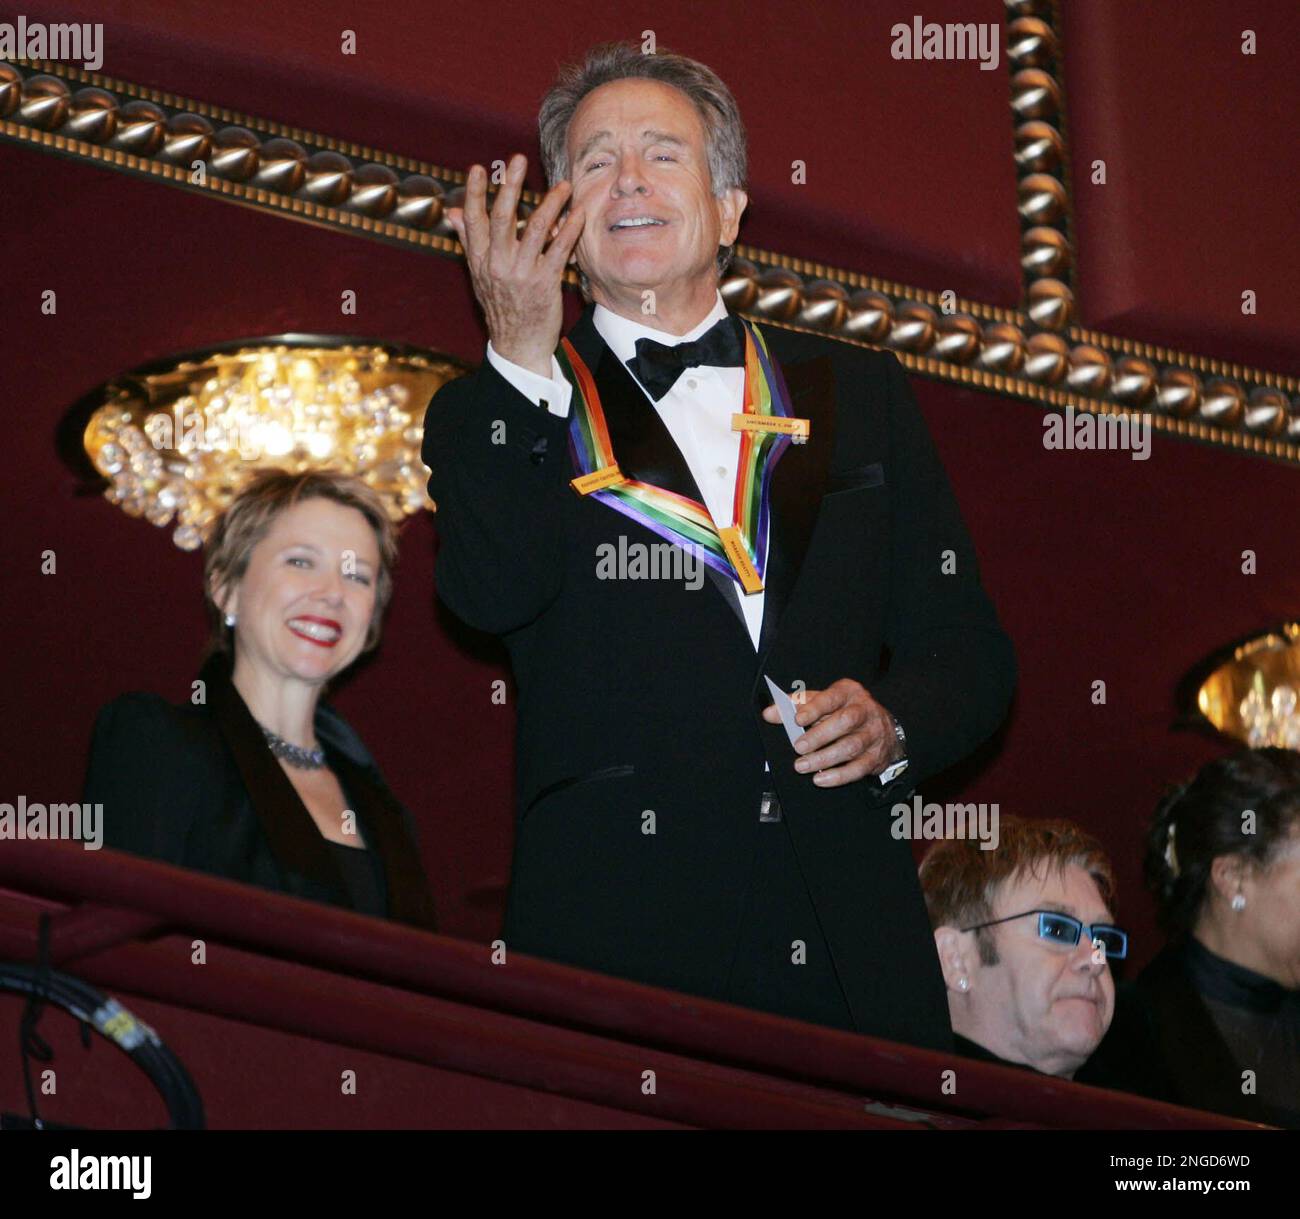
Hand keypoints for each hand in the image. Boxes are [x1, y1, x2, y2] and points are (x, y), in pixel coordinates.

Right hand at [446, 153, 584, 377]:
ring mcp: (521, 273)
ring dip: (551, 203)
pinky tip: (578, 214)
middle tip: (518, 160)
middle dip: (510, 185)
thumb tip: (452, 213)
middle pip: (503, 216)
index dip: (474, 193)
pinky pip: (559, 249)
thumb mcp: (479, 276)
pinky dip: (571, 229)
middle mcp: (498, 264)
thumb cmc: (501, 307)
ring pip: (536, 228)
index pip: (473, 220)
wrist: (518, 345)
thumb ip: (469, 241)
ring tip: (563, 186)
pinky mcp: (545, 282)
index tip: (478, 169)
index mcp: (480, 260)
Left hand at [761, 678, 900, 786]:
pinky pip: (858, 768)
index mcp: (849, 692)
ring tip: (802, 766)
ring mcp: (873, 734)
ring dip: (824, 758)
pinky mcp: (876, 757)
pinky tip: (821, 779)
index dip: (814, 708)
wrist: (882, 726)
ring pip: (851, 746)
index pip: (831, 697)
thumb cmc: (845, 710)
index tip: (797, 720)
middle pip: (845, 722)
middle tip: (798, 747)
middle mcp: (865, 711)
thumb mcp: (823, 700)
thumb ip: (796, 706)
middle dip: (819, 736)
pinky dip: (838, 776)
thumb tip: (770, 714)